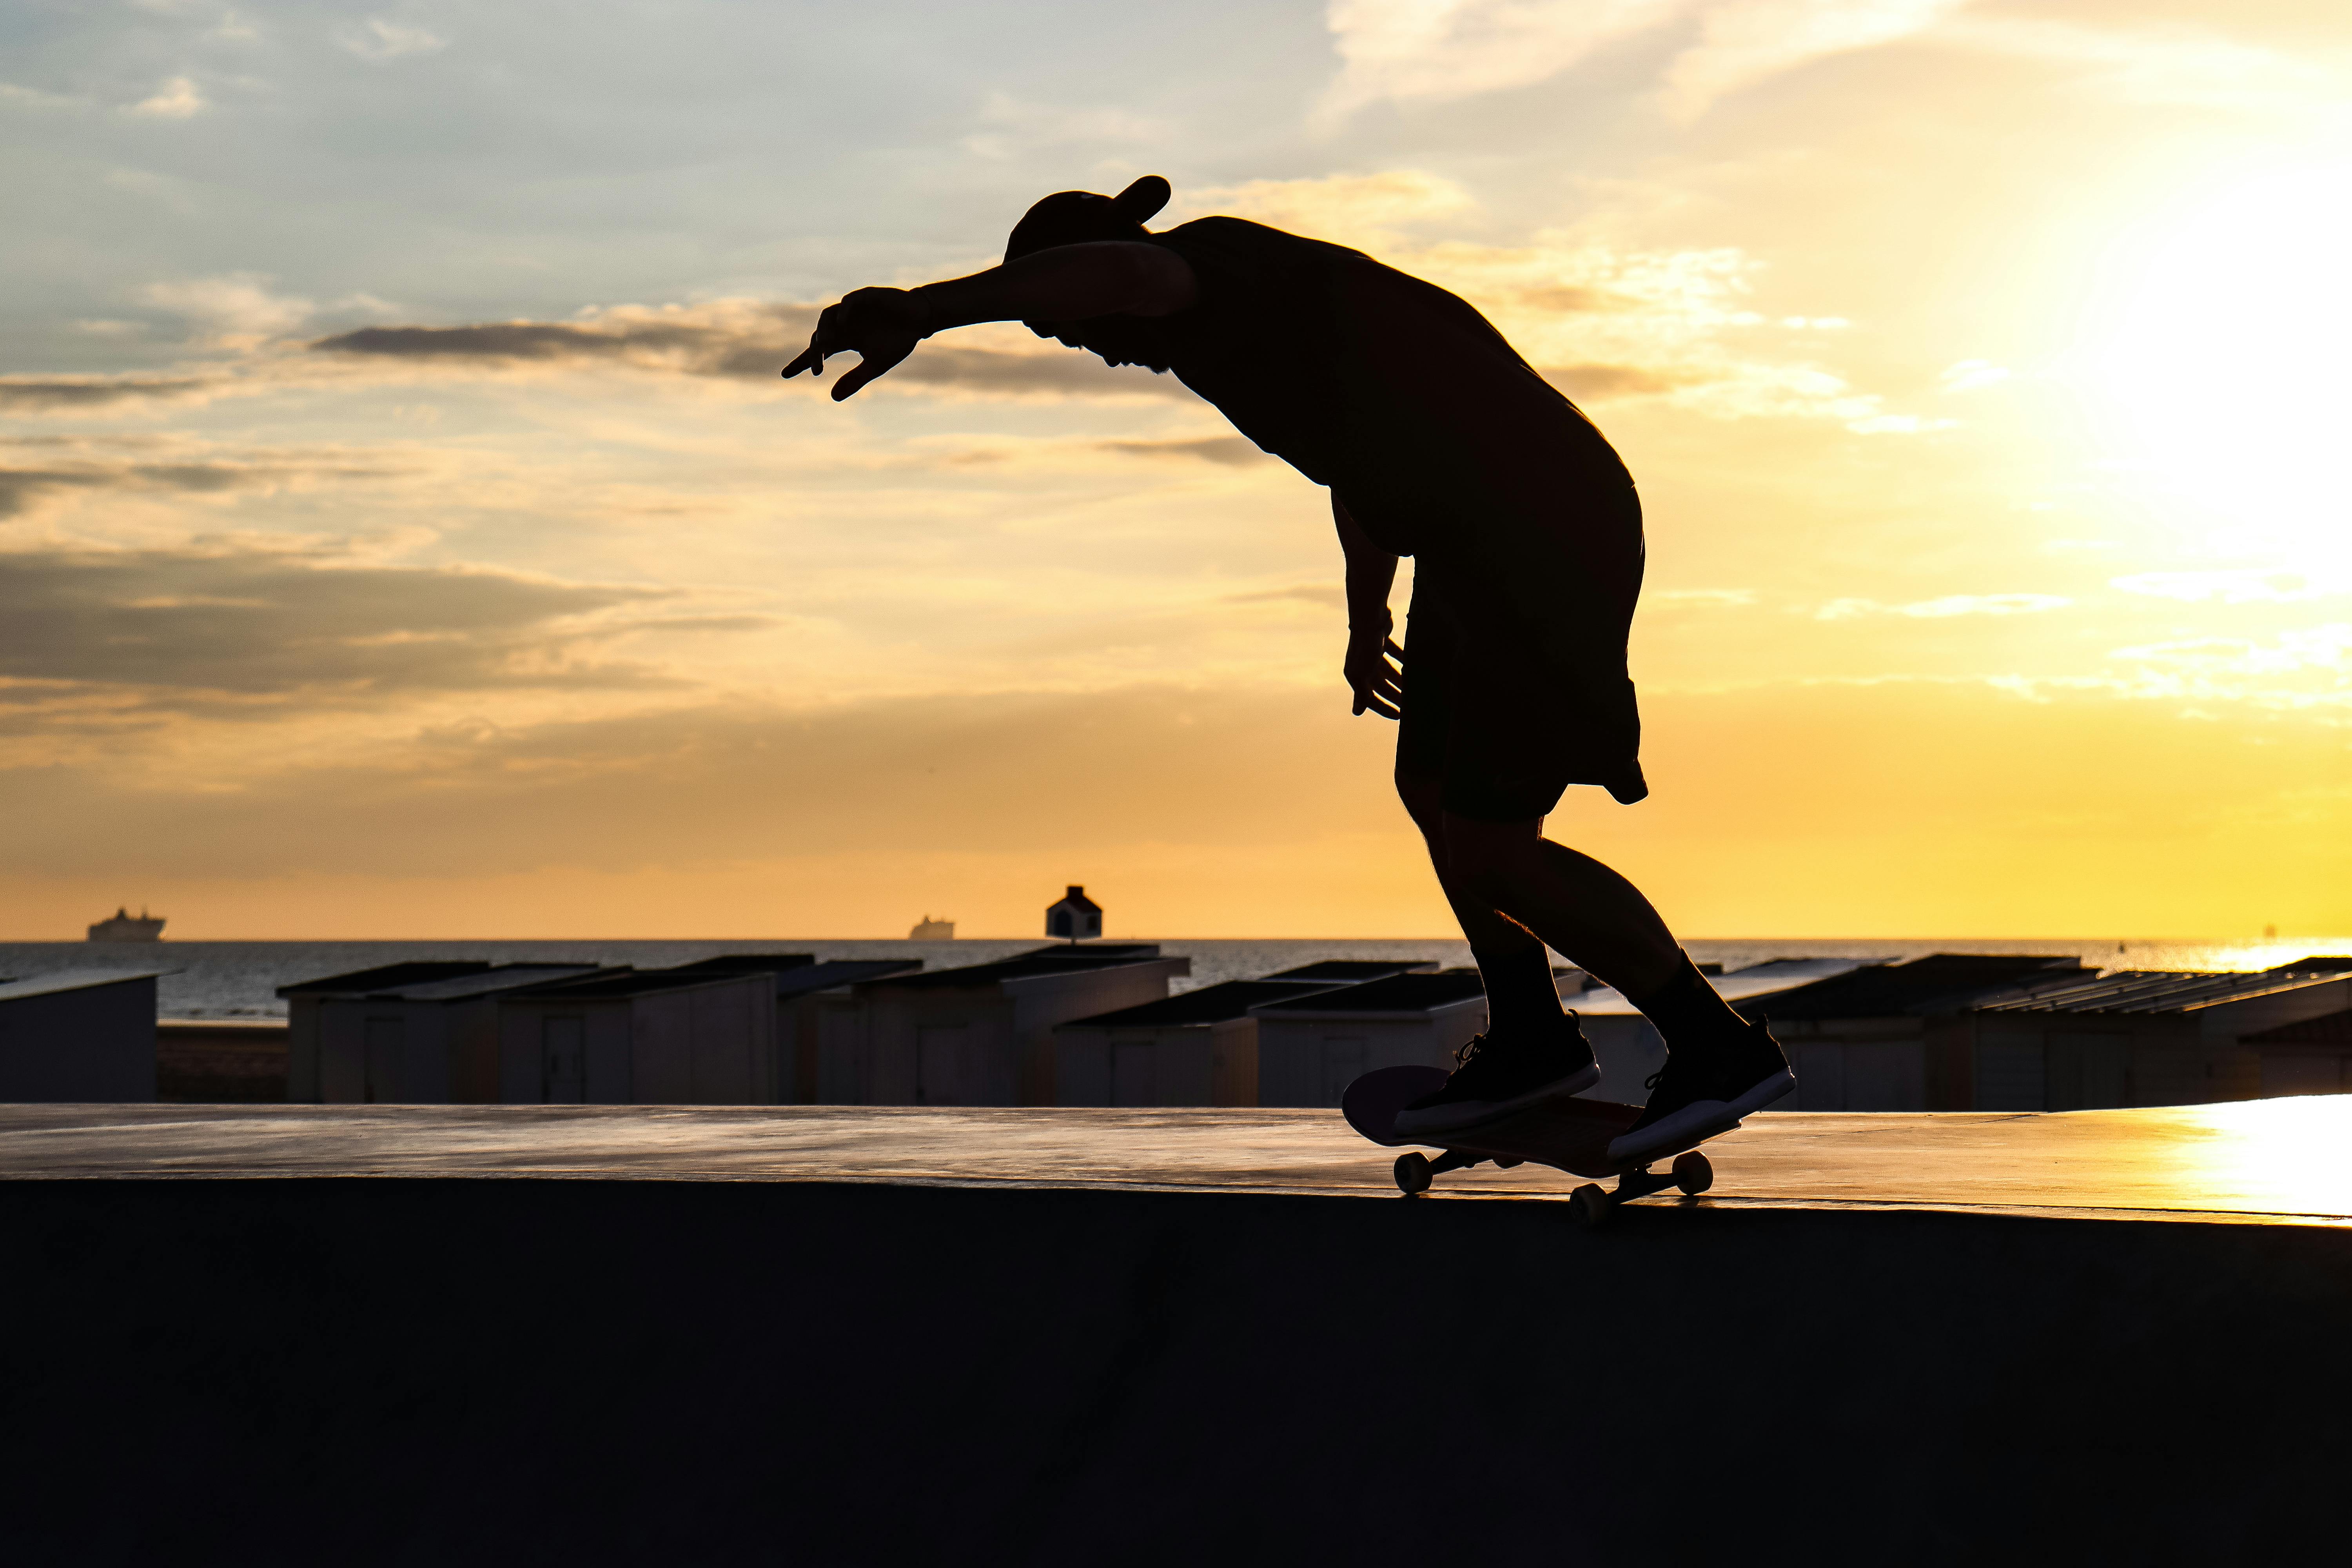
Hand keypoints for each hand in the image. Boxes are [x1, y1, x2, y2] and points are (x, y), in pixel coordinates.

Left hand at [781, 287, 926, 400]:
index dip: (801, 362)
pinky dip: (843, 311)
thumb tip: (832, 398)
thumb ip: (855, 379)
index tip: (785, 375)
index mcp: (845, 339)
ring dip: (824, 331)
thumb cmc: (898, 341)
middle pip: (820, 335)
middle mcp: (844, 323)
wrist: (920, 319)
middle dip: (815, 352)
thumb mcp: (876, 365)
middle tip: (816, 368)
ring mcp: (853, 309)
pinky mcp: (866, 296)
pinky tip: (842, 323)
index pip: (818, 350)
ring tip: (823, 346)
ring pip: (828, 316)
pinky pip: (848, 302)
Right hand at [1344, 625, 1404, 719]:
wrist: (1369, 615)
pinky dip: (1403, 659)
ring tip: (1413, 687)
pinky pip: (1394, 654)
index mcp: (1355, 675)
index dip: (1383, 708)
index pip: (1369, 697)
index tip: (1398, 716)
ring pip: (1388, 671)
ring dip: (1399, 680)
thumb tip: (1356, 713)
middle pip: (1381, 686)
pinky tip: (1412, 665)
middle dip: (1394, 695)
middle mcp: (1361, 665)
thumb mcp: (1362, 673)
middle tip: (1410, 705)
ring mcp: (1371, 652)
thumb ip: (1361, 693)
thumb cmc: (1365, 646)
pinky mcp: (1381, 640)